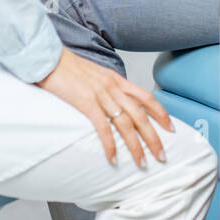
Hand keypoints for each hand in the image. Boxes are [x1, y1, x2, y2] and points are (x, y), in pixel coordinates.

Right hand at [36, 48, 174, 166]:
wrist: (48, 58)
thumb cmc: (68, 68)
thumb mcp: (96, 75)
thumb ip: (109, 88)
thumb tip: (117, 103)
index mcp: (117, 80)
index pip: (146, 98)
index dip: (161, 114)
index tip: (171, 128)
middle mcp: (113, 87)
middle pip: (140, 115)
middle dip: (153, 137)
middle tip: (162, 155)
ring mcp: (100, 95)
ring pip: (125, 124)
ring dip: (135, 146)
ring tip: (142, 162)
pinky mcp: (85, 103)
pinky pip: (102, 128)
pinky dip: (109, 145)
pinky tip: (113, 158)